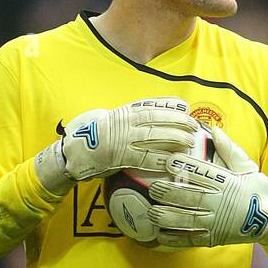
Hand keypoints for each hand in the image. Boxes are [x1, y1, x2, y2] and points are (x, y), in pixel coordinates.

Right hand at [35, 98, 199, 192]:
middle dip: (178, 121)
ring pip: (154, 136)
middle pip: (157, 119)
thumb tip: (145, 118)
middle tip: (194, 125)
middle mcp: (125, 123)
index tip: (185, 106)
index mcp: (123, 113)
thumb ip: (127, 119)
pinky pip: (145, 158)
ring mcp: (123, 140)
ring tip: (190, 141)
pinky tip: (173, 161)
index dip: (170, 106)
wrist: (73, 152)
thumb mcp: (109, 120)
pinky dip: (160, 159)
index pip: (151, 106)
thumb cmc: (92, 138)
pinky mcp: (121, 157)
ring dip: (174, 138)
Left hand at [146, 125, 267, 248]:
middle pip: (192, 198)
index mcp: (228, 184)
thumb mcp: (248, 167)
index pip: (204, 174)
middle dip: (172, 193)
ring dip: (169, 217)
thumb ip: (230, 150)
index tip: (170, 161)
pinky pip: (192, 240)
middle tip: (154, 188)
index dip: (186, 168)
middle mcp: (220, 204)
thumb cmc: (257, 190)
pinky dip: (176, 239)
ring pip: (189, 221)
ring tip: (152, 212)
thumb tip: (215, 130)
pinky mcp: (213, 239)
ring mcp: (216, 223)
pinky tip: (161, 235)